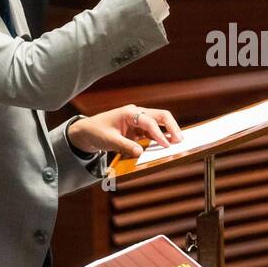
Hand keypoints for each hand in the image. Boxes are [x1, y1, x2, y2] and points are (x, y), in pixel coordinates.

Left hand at [67, 105, 184, 157]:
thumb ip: (125, 146)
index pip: (148, 121)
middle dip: (172, 127)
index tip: (165, 145)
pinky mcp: (138, 130)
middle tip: (180, 140)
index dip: (158, 133)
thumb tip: (140, 153)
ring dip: (168, 132)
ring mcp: (139, 121)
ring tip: (177, 144)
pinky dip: (160, 138)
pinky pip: (153, 132)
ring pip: (160, 123)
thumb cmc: (97, 132)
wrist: (87, 132)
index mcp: (129, 112)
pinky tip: (166, 146)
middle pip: (160, 116)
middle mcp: (137, 114)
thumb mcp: (109, 140)